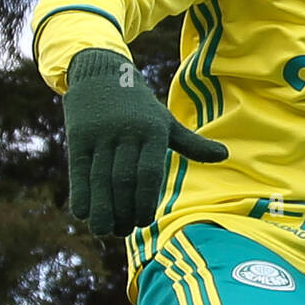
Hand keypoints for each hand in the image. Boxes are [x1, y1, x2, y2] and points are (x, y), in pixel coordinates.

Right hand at [62, 48, 227, 235]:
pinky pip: (79, 172)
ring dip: (103, 210)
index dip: (145, 201)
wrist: (101, 73)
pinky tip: (85, 214)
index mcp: (153, 130)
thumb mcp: (165, 121)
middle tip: (124, 230)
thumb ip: (191, 143)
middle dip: (124, 211)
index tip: (143, 222)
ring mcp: (101, 134)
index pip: (149, 173)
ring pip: (100, 180)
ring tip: (106, 229)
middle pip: (124, 180)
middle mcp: (127, 132)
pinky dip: (81, 196)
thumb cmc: (139, 106)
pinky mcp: (78, 137)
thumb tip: (225, 156)